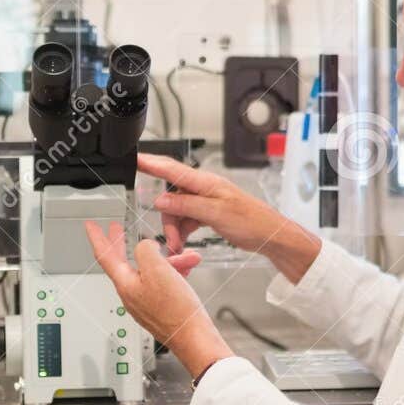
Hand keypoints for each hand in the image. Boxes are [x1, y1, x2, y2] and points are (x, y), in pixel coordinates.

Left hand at [85, 220, 232, 379]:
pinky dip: (173, 272)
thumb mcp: (158, 269)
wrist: (194, 338)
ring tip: (186, 256)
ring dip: (166, 259)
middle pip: (123, 263)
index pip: (104, 256)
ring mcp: (145, 302)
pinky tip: (186, 269)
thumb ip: (145, 250)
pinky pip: (162, 283)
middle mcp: (132, 294)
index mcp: (126, 284)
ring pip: (150, 272)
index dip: (97, 237)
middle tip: (117, 230)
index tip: (90, 226)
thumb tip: (145, 246)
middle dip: (122, 244)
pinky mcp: (159, 308)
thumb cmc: (176, 311)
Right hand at [137, 152, 321, 283]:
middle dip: (166, 218)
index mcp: (205, 182)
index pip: (172, 169)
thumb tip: (161, 200)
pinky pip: (186, 219)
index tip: (134, 159)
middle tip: (170, 238)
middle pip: (171, 196)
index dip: (151, 163)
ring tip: (178, 245)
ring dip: (174, 229)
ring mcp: (205, 201)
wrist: (269, 236)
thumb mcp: (215, 214)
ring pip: (177, 211)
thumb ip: (186, 206)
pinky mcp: (208, 213)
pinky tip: (183, 242)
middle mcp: (203, 189)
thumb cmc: (252, 221)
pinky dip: (182, 231)